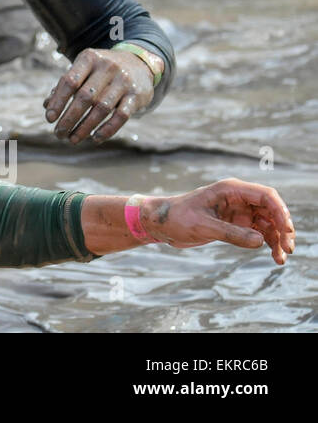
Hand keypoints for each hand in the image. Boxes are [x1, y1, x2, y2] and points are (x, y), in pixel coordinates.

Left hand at [43, 47, 155, 143]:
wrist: (139, 64)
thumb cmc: (101, 71)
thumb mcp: (84, 70)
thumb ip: (66, 85)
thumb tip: (47, 106)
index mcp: (89, 58)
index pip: (69, 81)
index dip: (58, 101)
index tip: (49, 119)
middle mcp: (108, 67)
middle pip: (84, 97)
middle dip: (69, 118)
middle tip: (59, 133)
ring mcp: (124, 81)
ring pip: (102, 108)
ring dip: (85, 127)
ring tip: (73, 139)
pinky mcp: (137, 96)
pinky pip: (121, 116)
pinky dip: (107, 130)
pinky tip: (95, 139)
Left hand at [140, 179, 294, 264]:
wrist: (161, 223)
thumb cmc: (176, 218)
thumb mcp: (202, 226)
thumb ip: (230, 233)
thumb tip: (260, 241)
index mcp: (230, 190)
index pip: (265, 195)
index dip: (280, 212)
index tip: (286, 231)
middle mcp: (238, 198)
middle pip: (272, 210)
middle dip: (283, 228)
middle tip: (288, 248)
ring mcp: (239, 211)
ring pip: (268, 223)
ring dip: (278, 239)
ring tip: (281, 258)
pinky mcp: (236, 224)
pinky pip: (259, 232)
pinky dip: (269, 243)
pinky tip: (274, 257)